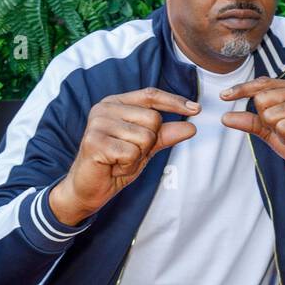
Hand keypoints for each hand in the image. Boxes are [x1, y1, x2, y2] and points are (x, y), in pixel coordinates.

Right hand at [49, 87, 200, 224]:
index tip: (196, 109)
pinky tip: (113, 167)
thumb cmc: (114, 166)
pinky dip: (127, 166)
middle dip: (149, 144)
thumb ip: (165, 135)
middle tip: (129, 155)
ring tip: (119, 162)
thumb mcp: (145, 149)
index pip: (151, 95)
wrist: (87, 189)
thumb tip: (191, 126)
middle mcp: (105, 108)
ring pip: (144, 138)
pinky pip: (131, 153)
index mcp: (117, 103)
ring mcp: (98, 123)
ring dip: (137, 158)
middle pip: (153, 119)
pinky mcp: (94, 141)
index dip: (174, 102)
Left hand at [219, 76, 284, 183]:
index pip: (261, 83)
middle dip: (267, 120)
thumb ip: (250, 122)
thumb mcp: (269, 131)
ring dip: (279, 132)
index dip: (242, 89)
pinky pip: (284, 127)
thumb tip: (225, 117)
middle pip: (262, 99)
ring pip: (271, 115)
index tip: (223, 96)